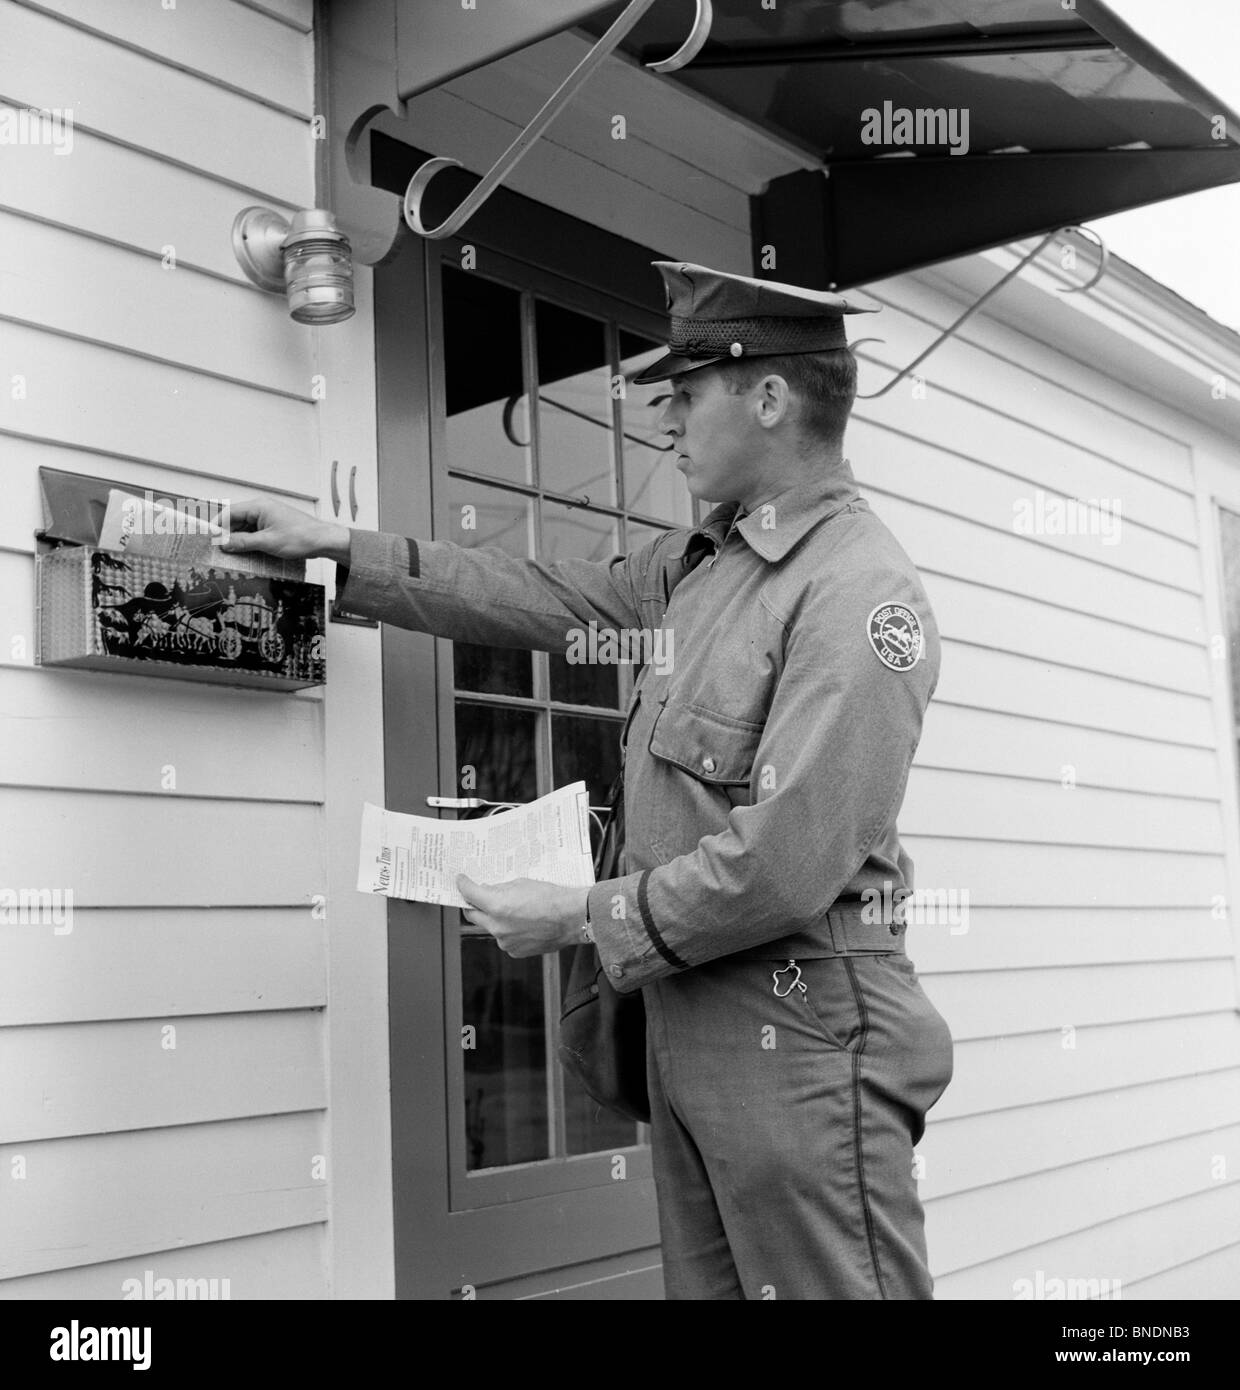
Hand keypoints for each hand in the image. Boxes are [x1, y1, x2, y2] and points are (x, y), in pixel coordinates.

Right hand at [213, 496, 350, 563]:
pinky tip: (247, 553)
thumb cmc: (301, 537)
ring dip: (239, 541)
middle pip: (236, 521)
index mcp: (259, 506)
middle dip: (228, 536)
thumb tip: (224, 543)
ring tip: (232, 555)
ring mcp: (269, 517)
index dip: (217, 526)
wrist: (324, 541)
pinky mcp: (274, 526)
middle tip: (218, 551)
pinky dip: (250, 542)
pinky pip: (256, 533)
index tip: (207, 538)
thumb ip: (243, 542)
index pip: (229, 513)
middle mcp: (262, 509)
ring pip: (246, 529)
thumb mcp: (267, 543)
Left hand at [456, 876, 589, 956]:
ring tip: (512, 910)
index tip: (462, 882)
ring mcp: (505, 941)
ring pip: (490, 928)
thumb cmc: (552, 898)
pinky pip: (504, 938)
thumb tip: (487, 891)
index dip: (463, 885)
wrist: (572, 918)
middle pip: (472, 916)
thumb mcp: (522, 884)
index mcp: (497, 906)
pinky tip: (523, 923)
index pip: (470, 894)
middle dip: (473, 905)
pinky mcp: (515, 951)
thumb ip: (500, 889)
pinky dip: (508, 930)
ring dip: (494, 918)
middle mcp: (497, 926)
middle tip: (477, 897)